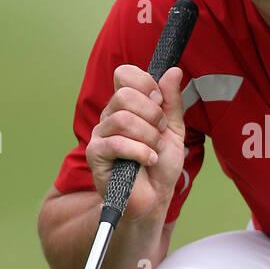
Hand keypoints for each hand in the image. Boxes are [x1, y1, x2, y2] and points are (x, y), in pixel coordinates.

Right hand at [87, 64, 185, 221]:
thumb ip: (172, 101)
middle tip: (159, 133)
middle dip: (152, 115)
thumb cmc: (161, 165)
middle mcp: (110, 115)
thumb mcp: (174, 129)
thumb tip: (174, 71)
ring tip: (154, 150)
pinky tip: (148, 161)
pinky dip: (140, 152)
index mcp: (126, 105)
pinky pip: (117, 143)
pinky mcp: (95, 154)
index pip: (125, 74)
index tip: (160, 103)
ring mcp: (100, 134)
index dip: (146, 84)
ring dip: (149, 137)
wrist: (154, 197)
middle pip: (125, 95)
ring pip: (123, 119)